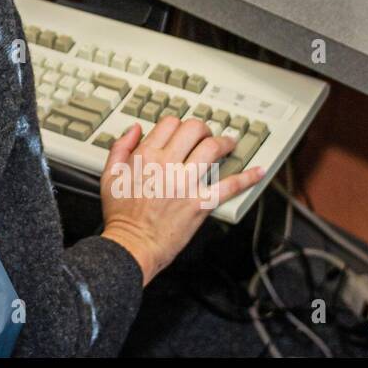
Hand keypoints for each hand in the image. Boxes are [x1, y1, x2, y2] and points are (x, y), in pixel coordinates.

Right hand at [98, 117, 264, 285]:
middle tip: (208, 135)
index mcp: (146, 156)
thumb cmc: (121, 215)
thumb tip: (135, 129)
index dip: (180, 124)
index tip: (184, 131)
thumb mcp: (110, 175)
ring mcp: (186, 183)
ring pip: (212, 149)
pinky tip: (257, 171)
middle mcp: (167, 164)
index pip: (170, 123)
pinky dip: (247, 177)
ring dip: (225, 143)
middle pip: (194, 129)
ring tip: (230, 145)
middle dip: (204, 129)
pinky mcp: (200, 203)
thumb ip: (121, 147)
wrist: (132, 244)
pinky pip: (229, 185)